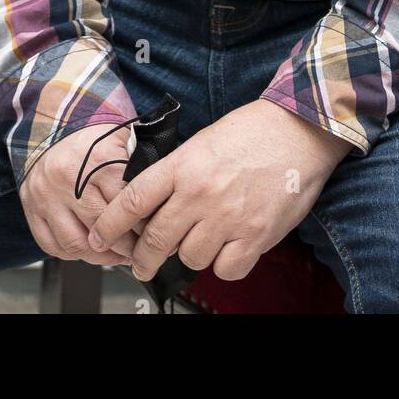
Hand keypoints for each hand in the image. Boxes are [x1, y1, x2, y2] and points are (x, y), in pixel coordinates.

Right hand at [19, 121, 147, 267]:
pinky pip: (52, 245)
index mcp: (97, 160)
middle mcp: (68, 178)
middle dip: (124, 246)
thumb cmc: (94, 137)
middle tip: (138, 250)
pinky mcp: (31, 207)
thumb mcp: (122, 141)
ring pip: (76, 244)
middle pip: (102, 228)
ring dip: (99, 256)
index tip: (153, 232)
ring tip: (115, 254)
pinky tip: (88, 249)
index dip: (143, 224)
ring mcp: (47, 195)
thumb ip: (137, 169)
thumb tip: (157, 204)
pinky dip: (72, 254)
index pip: (125, 205)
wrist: (55, 125)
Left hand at [86, 98, 352, 283]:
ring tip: (200, 243)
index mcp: (183, 165)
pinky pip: (226, 269)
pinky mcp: (255, 235)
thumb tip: (157, 201)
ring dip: (191, 255)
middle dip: (142, 258)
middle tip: (140, 264)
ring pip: (190, 257)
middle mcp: (200, 193)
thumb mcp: (204, 140)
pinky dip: (225, 264)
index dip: (108, 224)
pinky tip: (229, 248)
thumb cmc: (255, 130)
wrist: (301, 130)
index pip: (132, 200)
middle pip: (155, 239)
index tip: (98, 237)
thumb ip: (179, 171)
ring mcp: (227, 217)